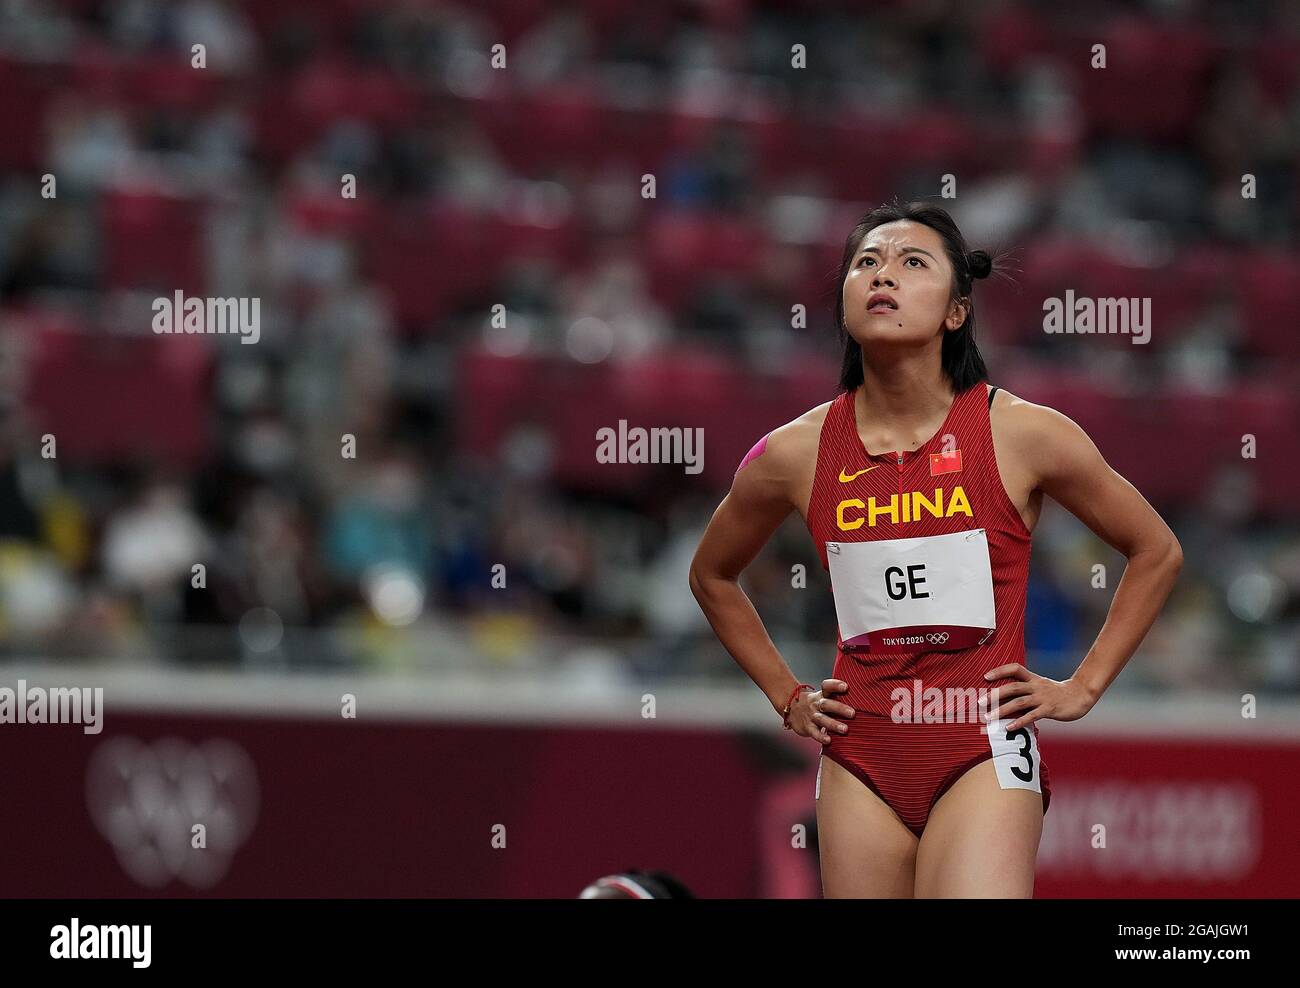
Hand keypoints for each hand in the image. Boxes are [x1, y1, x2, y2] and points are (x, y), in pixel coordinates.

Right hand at [787, 679, 854, 743]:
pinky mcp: (807, 727)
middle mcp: (816, 704)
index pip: (827, 686)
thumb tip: (863, 699)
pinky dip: (821, 737)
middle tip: (852, 713)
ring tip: (845, 729)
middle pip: (826, 704)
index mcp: (821, 695)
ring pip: (822, 719)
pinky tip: (829, 740)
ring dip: (833, 724)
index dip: (835, 685)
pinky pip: (814, 732)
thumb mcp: (823, 697)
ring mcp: (811, 716)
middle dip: (839, 708)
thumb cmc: (815, 704)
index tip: (846, 687)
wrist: (791, 708)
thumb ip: (837, 698)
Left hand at [981, 665, 1096, 730]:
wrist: (1081, 696)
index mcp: (1034, 679)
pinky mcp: (1050, 709)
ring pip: (1019, 702)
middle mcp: (1036, 686)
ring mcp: (1043, 698)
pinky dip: (1019, 722)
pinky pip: (1032, 716)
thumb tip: (1006, 696)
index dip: (1000, 670)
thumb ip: (1026, 689)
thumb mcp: (1041, 686)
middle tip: (979, 701)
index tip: (985, 676)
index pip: (1015, 668)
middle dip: (995, 694)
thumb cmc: (1058, 693)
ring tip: (989, 717)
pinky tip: (1009, 728)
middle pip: (1013, 687)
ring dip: (1002, 710)